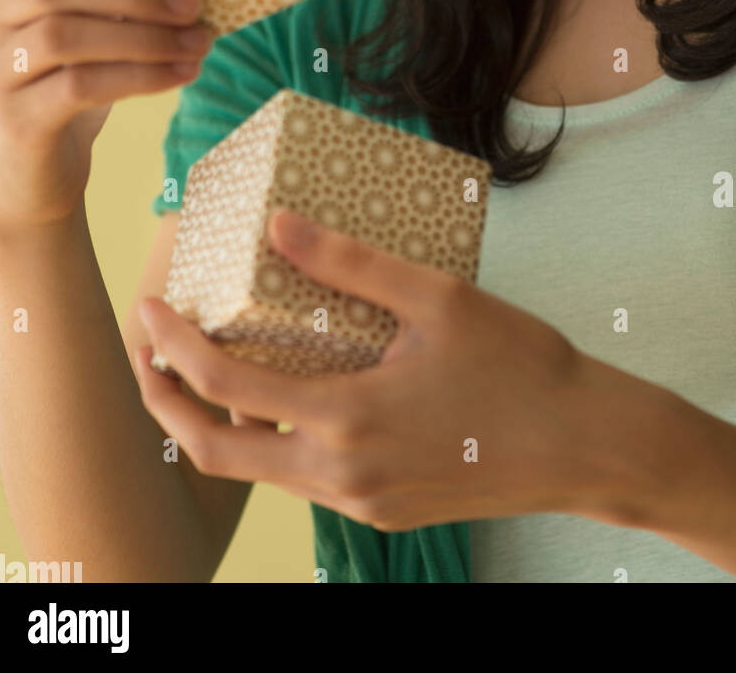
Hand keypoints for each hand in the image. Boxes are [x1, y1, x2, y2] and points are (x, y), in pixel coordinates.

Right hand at [0, 0, 210, 236]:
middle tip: (198, 3)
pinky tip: (181, 74)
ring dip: (145, 37)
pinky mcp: (18, 116)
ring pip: (66, 36)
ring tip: (201, 43)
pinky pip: (78, 86)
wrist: (43, 164)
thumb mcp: (105, 5)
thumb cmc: (82, 67)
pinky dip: (139, 77)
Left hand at [135, 209, 605, 530]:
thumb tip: (279, 225)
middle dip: (167, 405)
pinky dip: (271, 443)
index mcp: (347, 420)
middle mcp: (342, 476)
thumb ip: (352, 265)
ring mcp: (361, 503)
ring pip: (258, 474)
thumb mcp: (438, 298)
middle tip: (150, 354)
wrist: (585, 447)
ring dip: (217, 426)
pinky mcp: (384, 510)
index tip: (150, 308)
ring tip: (206, 369)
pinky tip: (287, 398)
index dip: (174, 348)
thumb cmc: (520, 367)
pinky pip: (303, 482)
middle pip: (215, 454)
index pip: (225, 391)